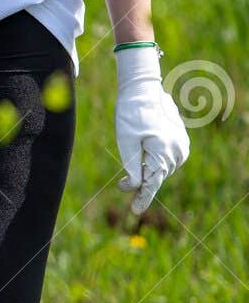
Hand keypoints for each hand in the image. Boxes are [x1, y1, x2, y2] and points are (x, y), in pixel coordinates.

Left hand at [114, 45, 189, 213]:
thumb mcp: (126, 141)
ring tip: (132, 167)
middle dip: (141, 182)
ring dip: (148, 172)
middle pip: (157, 175)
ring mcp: (181, 144)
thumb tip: (135, 185)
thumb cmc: (131, 114)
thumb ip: (131, 165)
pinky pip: (167, 158)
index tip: (135, 211)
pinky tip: (144, 156)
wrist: (143, 90)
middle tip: (121, 185)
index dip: (144, 197)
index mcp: (163, 150)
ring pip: (162, 168)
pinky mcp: (180, 140)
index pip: (153, 181)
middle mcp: (177, 149)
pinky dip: (155, 162)